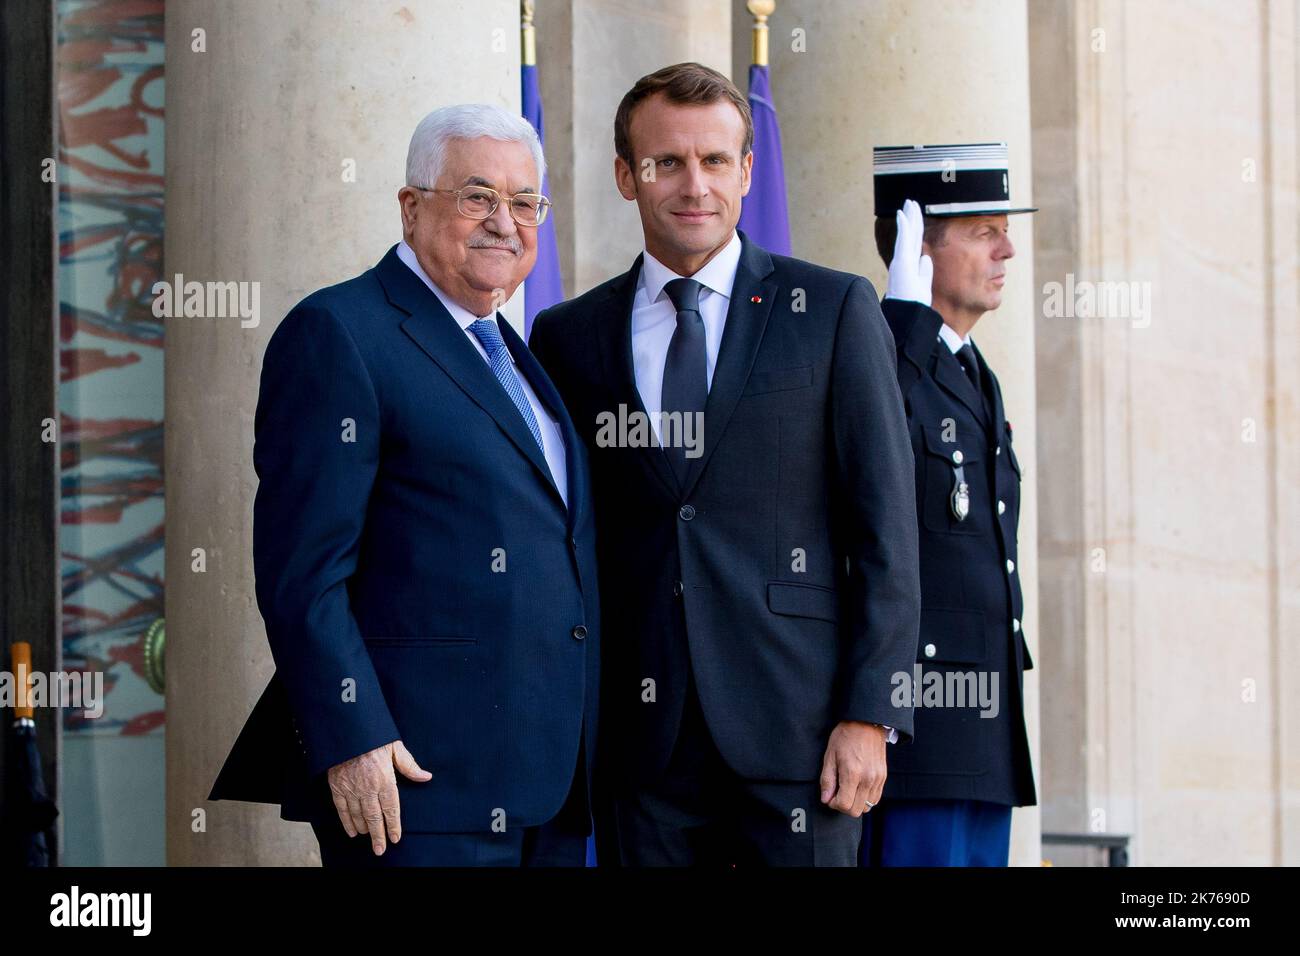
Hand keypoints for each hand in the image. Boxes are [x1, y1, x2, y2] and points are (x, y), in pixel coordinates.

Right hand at [327, 740, 430, 854]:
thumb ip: (409, 766)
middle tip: (380, 849)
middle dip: (378, 835)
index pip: (391, 808)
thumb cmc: (373, 736)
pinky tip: (352, 831)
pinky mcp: (337, 786)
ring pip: (358, 815)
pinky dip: (346, 822)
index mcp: (384, 778)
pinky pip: (342, 809)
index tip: (396, 838)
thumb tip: (426, 777)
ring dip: (364, 829)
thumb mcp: (395, 747)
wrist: (347, 728)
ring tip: (370, 838)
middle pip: (374, 817)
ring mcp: (350, 788)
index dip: (394, 825)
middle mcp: (367, 787)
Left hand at [818, 721, 887, 816]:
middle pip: (856, 810)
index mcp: (852, 773)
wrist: (866, 723)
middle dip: (844, 806)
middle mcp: (868, 779)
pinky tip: (857, 787)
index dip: (834, 804)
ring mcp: (878, 779)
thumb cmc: (845, 736)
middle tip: (837, 794)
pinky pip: (875, 798)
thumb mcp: (830, 755)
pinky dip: (865, 798)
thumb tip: (825, 799)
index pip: (844, 805)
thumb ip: (827, 780)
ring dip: (855, 803)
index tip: (830, 796)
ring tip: (847, 790)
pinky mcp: (883, 777)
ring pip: (867, 806)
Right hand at [885, 198, 933, 305]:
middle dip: (911, 218)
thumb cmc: (914, 306)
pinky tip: (903, 214)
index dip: (915, 228)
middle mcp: (904, 261)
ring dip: (907, 217)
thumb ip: (924, 272)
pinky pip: (903, 240)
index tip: (915, 215)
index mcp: (910, 266)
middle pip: (909, 235)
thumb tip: (926, 257)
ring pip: (906, 234)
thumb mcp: (922, 286)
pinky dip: (903, 226)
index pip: (914, 242)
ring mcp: (901, 261)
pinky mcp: (901, 262)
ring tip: (908, 203)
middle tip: (911, 202)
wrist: (909, 318)